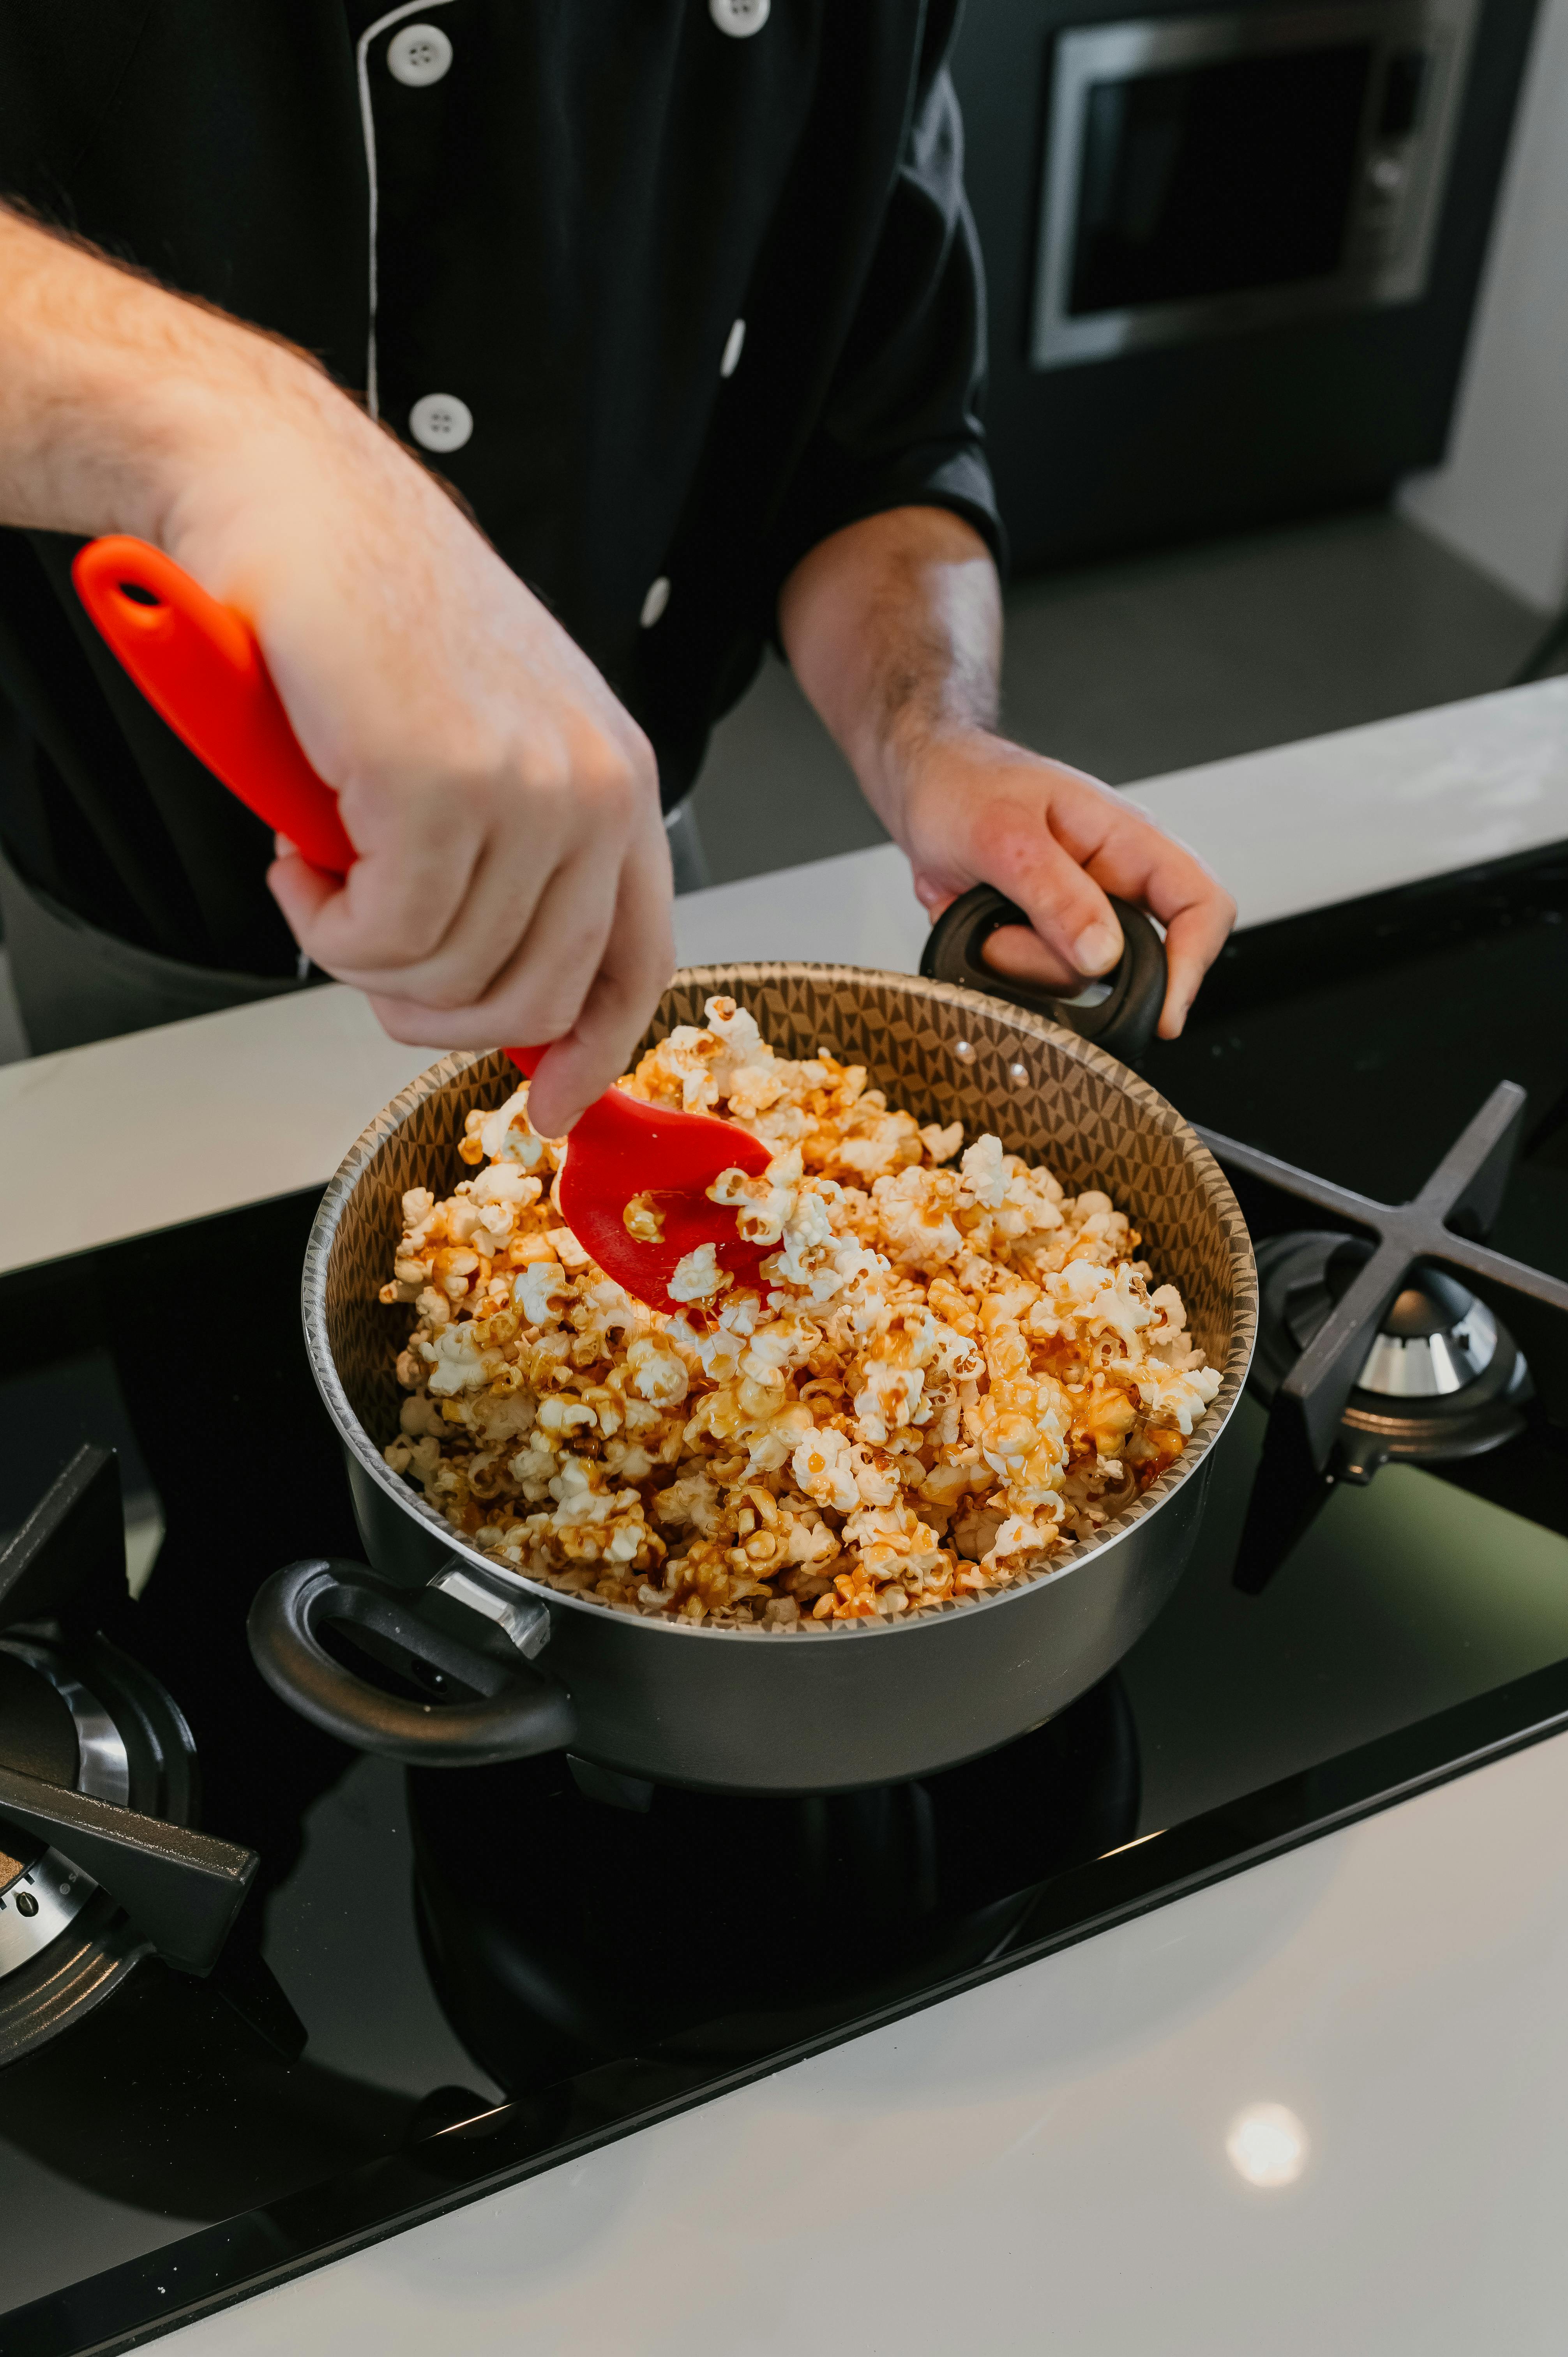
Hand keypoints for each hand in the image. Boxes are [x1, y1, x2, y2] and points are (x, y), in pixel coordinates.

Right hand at [0, 203, 670, 1135]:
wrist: (301, 501)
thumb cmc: (381, 618)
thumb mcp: (489, 745)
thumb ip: (517, 861)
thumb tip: (506, 994)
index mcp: (620, 782)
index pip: (638, 963)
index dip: (594, 1054)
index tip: (548, 1108)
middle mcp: (597, 789)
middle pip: (534, 998)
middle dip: (432, 1012)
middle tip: (361, 951)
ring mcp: (528, 789)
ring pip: (448, 977)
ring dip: (360, 956)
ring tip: (320, 869)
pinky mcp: (442, 786)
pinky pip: (383, 938)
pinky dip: (323, 922)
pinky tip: (299, 851)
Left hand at [885, 728, 1233, 1039]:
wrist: (921, 787)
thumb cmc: (963, 786)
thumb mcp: (1003, 832)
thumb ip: (1055, 892)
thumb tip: (1101, 955)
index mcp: (1126, 841)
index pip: (1201, 904)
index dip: (1193, 961)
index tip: (1163, 1012)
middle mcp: (1112, 883)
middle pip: (1139, 961)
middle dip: (1076, 971)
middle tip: (1013, 943)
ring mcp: (1078, 916)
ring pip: (1081, 980)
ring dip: (1023, 965)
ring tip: (984, 920)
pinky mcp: (1043, 940)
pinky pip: (1037, 983)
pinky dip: (1002, 969)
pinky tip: (979, 930)